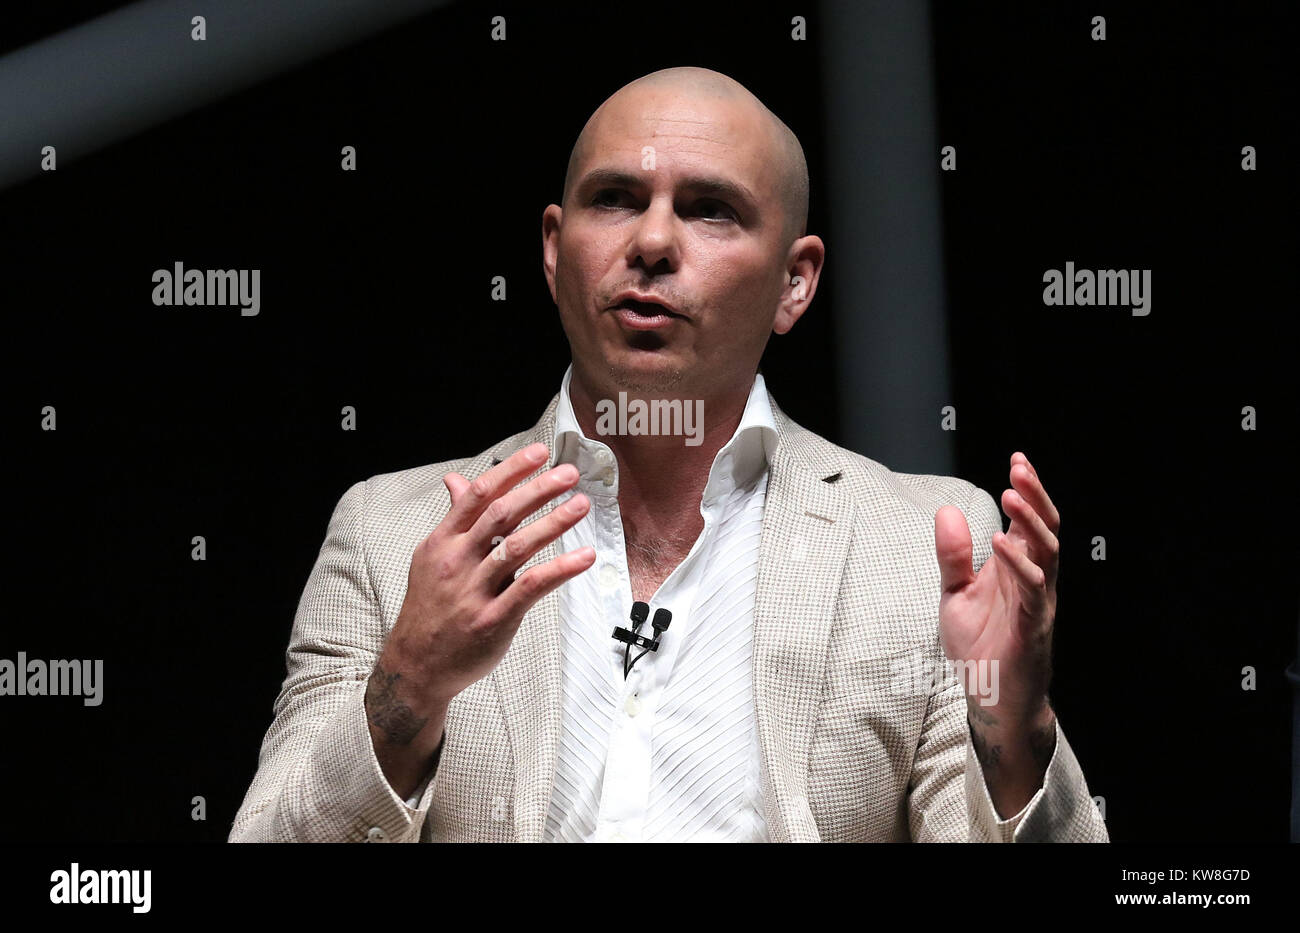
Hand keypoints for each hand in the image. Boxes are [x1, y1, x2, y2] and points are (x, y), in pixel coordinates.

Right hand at [383, 441, 594, 701]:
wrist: (415, 665)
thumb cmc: (430, 608)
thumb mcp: (432, 558)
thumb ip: (453, 519)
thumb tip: (455, 480)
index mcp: (443, 542)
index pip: (478, 494)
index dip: (511, 470)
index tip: (540, 452)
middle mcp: (457, 561)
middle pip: (501, 514)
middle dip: (538, 489)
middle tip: (568, 474)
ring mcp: (474, 591)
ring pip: (517, 547)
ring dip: (553, 522)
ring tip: (580, 505)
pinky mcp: (493, 619)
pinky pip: (530, 587)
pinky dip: (560, 569)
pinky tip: (584, 557)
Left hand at [934, 452, 1059, 815]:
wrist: (991, 699)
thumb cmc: (980, 647)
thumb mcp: (955, 594)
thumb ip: (953, 556)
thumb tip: (946, 511)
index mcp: (1017, 569)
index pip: (1027, 521)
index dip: (1027, 491)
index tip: (1018, 459)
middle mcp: (1033, 580)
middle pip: (1045, 529)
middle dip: (1035, 496)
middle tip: (1020, 467)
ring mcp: (1037, 602)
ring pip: (1047, 553)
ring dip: (1030, 523)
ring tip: (1012, 494)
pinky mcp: (1033, 627)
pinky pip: (1032, 590)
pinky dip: (1019, 564)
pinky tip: (1001, 545)